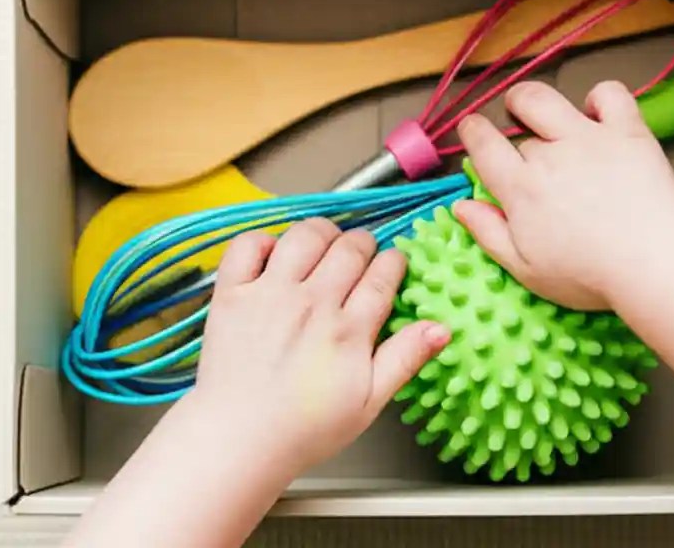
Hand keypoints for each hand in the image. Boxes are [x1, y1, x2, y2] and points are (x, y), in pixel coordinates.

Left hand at [190, 218, 451, 476]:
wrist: (238, 440)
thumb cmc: (305, 428)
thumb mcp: (369, 403)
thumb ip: (404, 359)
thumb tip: (441, 327)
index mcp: (348, 330)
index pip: (383, 274)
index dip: (394, 262)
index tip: (392, 265)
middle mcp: (312, 303)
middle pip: (349, 248)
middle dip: (363, 244)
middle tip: (361, 254)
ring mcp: (269, 294)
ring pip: (305, 235)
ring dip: (322, 233)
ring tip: (324, 243)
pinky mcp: (232, 294)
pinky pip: (248, 244)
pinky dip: (263, 240)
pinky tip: (274, 255)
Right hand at [454, 80, 673, 311]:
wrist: (653, 261)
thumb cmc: (590, 274)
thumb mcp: (526, 269)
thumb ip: (489, 234)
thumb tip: (461, 206)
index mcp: (521, 188)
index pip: (483, 143)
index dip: (472, 131)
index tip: (474, 130)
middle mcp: (550, 154)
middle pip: (519, 129)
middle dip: (513, 131)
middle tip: (519, 138)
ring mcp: (588, 137)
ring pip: (545, 98)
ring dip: (533, 100)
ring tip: (536, 111)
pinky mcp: (626, 131)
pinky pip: (608, 94)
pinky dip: (599, 97)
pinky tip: (597, 114)